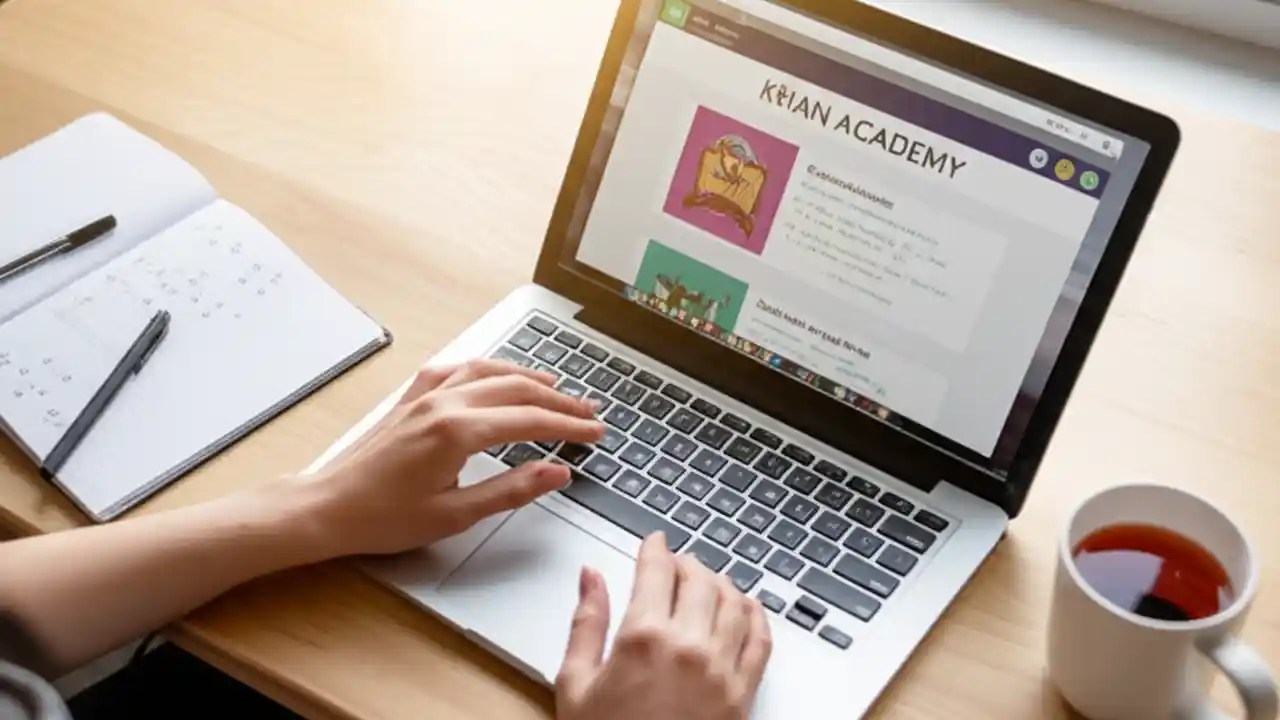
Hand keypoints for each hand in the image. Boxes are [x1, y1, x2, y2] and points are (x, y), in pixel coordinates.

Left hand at [301, 360, 604, 557]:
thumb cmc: (383, 517)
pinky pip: (456, 370)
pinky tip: (494, 374)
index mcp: (458, 431)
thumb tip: (555, 472)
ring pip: (488, 371)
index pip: (530, 421)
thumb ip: (512, 489)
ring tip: (555, 387)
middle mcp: (443, 403)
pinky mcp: (410, 399)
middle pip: (517, 390)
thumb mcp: (456, 514)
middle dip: (558, 401)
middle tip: (588, 414)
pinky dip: (486, 369)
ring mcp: (425, 396)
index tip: (595, 434)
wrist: (328, 508)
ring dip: (526, 377)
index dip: (569, 427)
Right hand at [556, 533, 772, 719]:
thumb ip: (585, 623)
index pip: (656, 569)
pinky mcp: (743, 695)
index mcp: (642, 637)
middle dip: (687, 562)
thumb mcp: (575, 684)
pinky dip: (756, 615)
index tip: (654, 541)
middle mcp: (688, 645)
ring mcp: (721, 670)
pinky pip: (761, 641)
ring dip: (721, 582)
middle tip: (677, 562)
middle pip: (699, 579)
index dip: (655, 547)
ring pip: (734, 602)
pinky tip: (747, 608)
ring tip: (708, 580)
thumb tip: (590, 577)